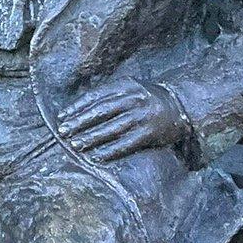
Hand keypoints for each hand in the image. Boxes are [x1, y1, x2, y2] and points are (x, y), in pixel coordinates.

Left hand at [58, 80, 188, 162]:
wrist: (180, 106)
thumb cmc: (147, 99)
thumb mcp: (130, 88)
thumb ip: (109, 95)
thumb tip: (79, 109)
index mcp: (126, 86)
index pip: (96, 96)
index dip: (77, 106)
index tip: (62, 116)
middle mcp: (134, 99)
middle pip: (101, 111)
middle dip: (79, 122)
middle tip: (63, 131)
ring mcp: (142, 116)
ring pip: (112, 128)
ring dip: (92, 137)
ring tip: (76, 144)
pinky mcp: (150, 133)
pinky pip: (127, 143)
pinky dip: (111, 151)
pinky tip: (97, 156)